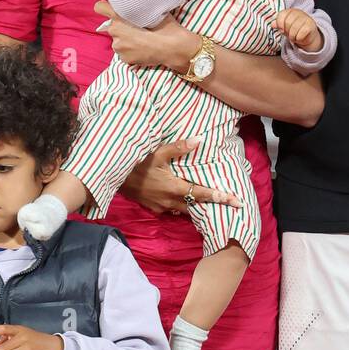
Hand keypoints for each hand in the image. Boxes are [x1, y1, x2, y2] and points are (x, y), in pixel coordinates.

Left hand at [92, 1, 194, 70]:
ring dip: (125, 38)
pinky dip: (130, 50)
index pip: (100, 7)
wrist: (175, 49)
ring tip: (142, 40)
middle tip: (138, 27)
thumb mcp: (153, 11)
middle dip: (121, 25)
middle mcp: (115, 32)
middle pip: (112, 25)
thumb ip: (138, 9)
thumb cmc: (166, 27)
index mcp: (120, 17)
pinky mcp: (124, 59)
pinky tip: (143, 49)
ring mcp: (118, 47)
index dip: (105, 7)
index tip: (112, 9)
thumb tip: (135, 4)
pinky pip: (123, 51)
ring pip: (118, 39)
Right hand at [118, 138, 240, 214]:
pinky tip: (184, 200)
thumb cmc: (136, 164)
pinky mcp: (153, 207)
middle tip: (228, 204)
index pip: (201, 194)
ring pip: (184, 209)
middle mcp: (170, 201)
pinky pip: (172, 210)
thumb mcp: (157, 152)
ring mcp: (161, 206)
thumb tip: (199, 140)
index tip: (235, 201)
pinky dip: (182, 206)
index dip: (219, 197)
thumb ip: (179, 147)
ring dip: (196, 206)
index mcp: (174, 187)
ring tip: (209, 203)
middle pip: (196, 205)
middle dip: (212, 205)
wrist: (113, 177)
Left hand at [273, 8, 323, 51]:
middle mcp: (298, 12)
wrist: (308, 35)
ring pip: (294, 29)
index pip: (281, 15)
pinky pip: (301, 33)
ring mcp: (305, 18)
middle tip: (289, 34)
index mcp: (290, 11)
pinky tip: (300, 37)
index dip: (279, 24)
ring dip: (292, 36)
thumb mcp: (284, 27)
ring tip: (294, 37)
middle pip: (287, 22)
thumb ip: (278, 24)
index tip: (281, 29)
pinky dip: (298, 38)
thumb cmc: (295, 30)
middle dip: (287, 31)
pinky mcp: (311, 25)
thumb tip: (272, 24)